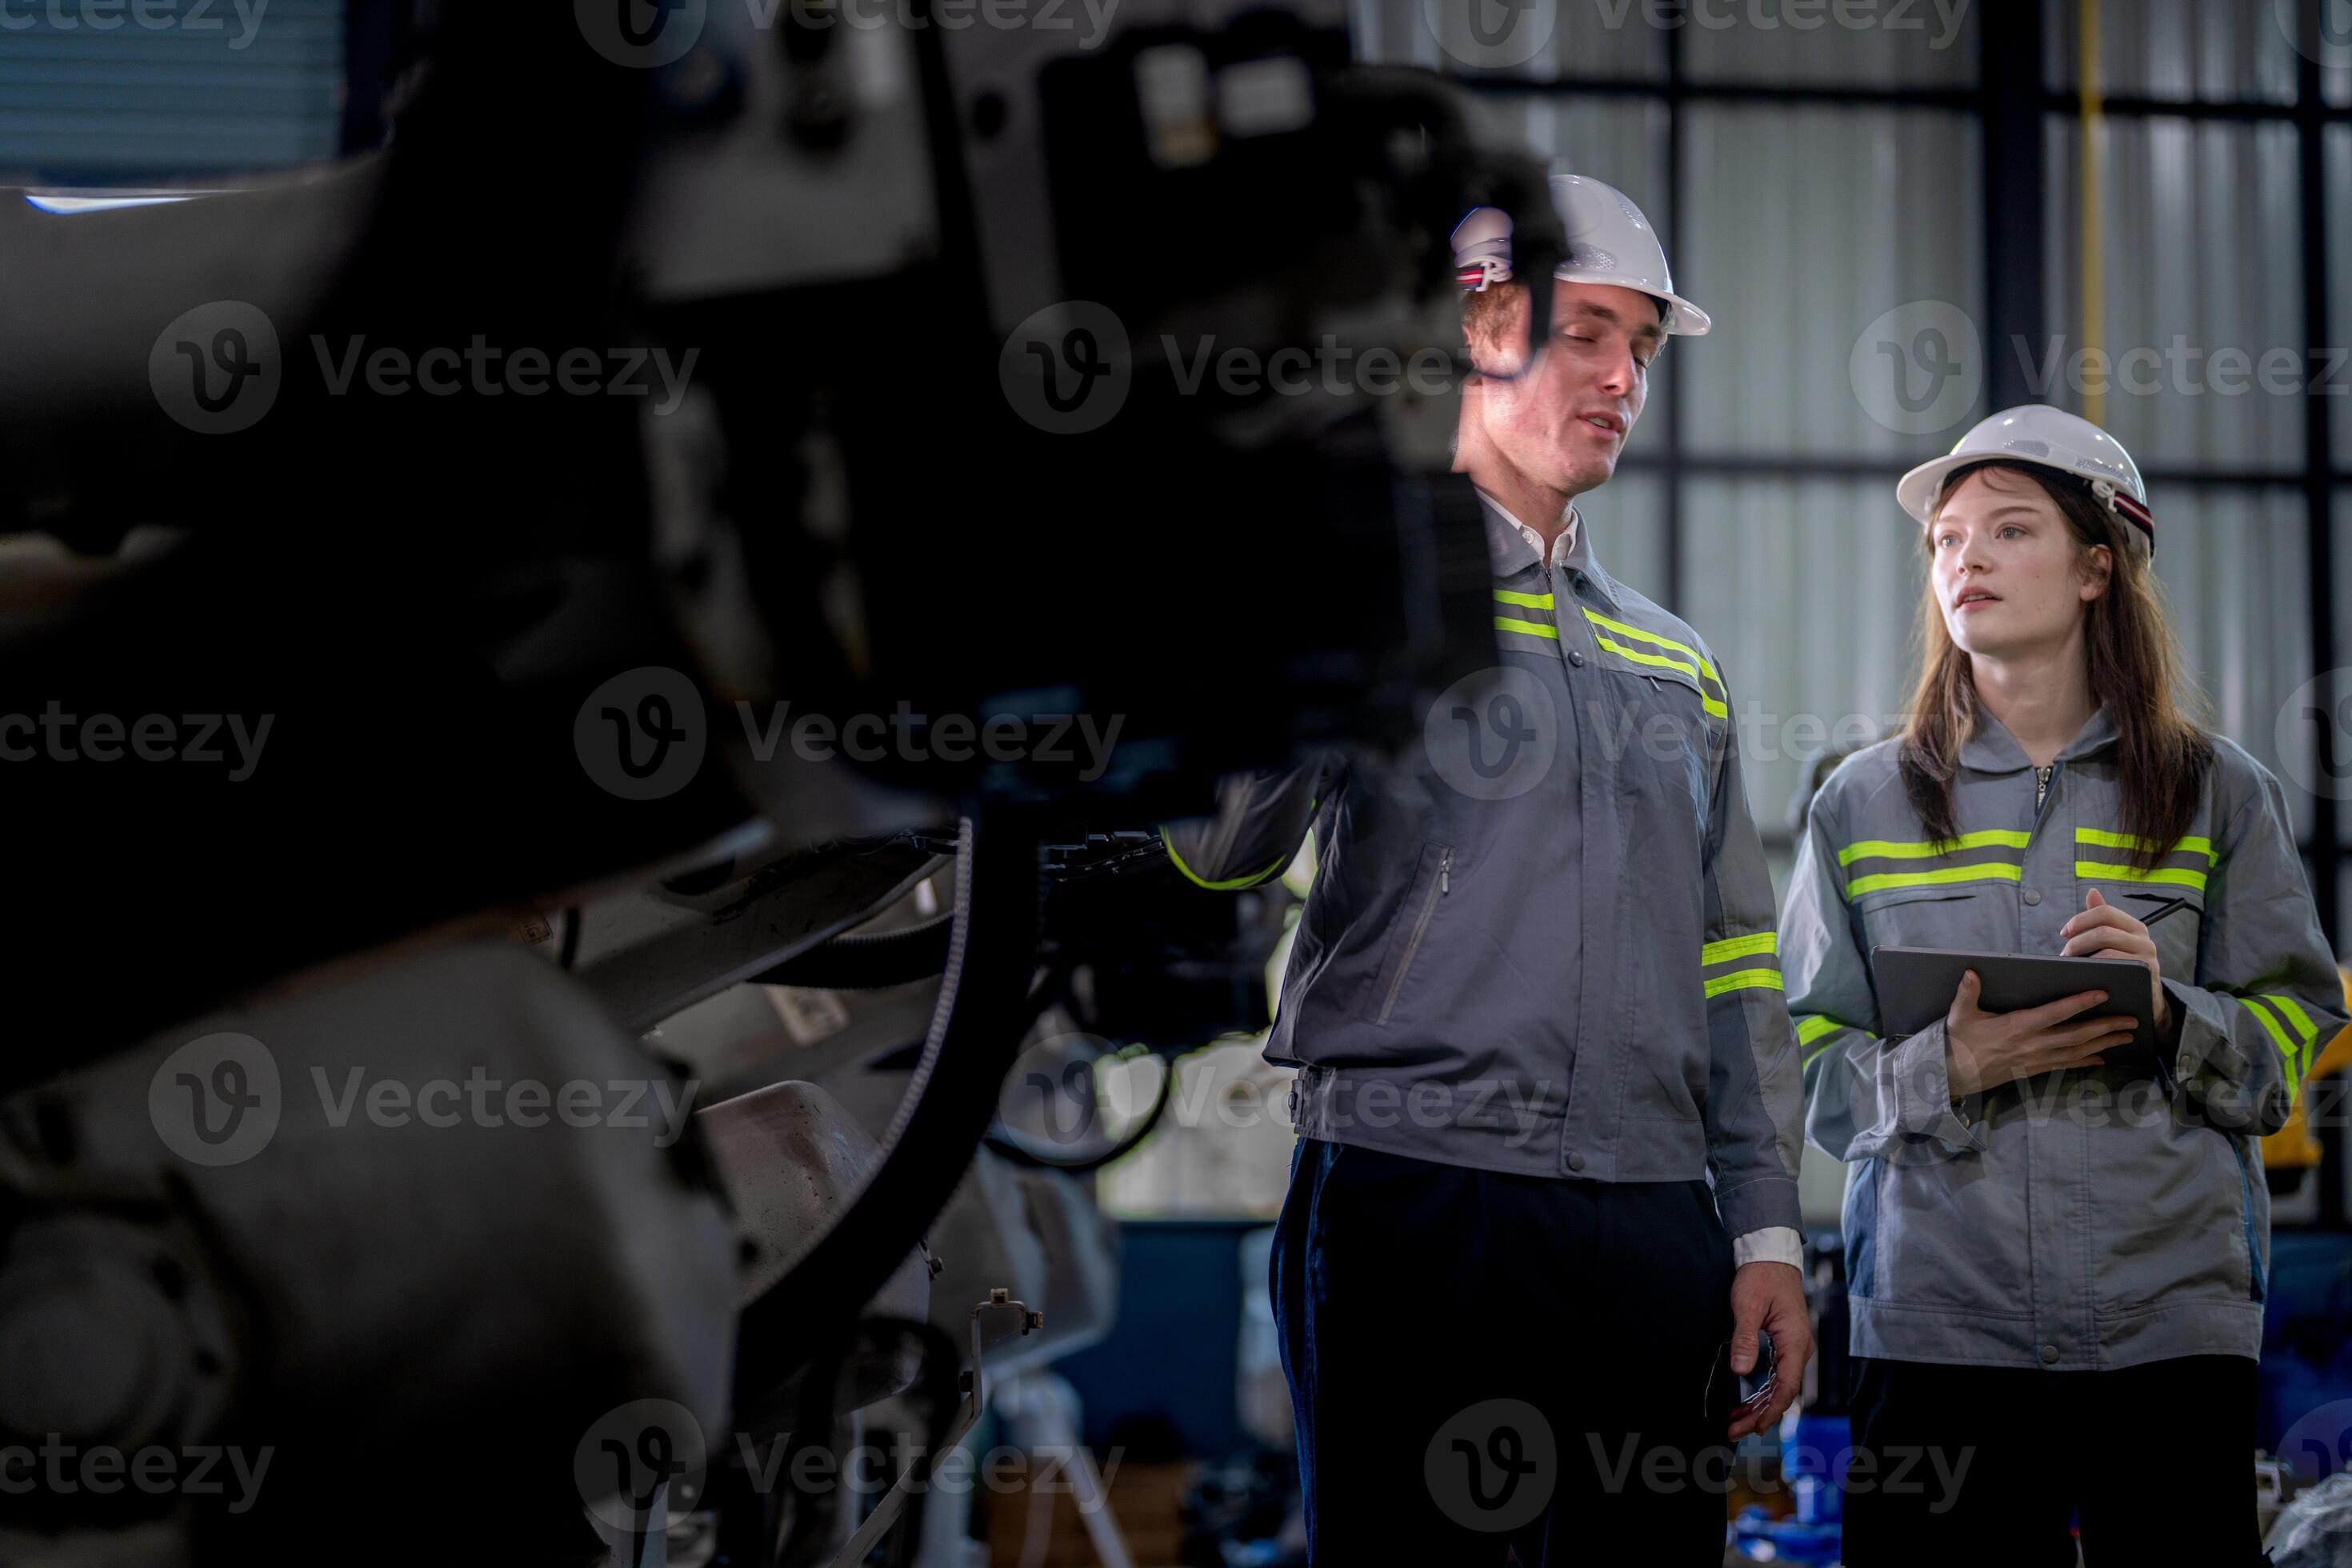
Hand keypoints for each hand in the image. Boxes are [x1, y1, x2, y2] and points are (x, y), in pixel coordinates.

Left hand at [1726, 1262, 1808, 1439]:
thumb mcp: (1747, 1306)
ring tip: (1735, 1423)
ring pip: (1779, 1386)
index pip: (1787, 1386)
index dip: (1772, 1410)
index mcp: (1794, 1341)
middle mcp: (1799, 1348)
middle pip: (1782, 1392)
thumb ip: (1745, 1338)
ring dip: (1759, 1406)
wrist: (1771, 1256)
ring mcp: (1793, 1347)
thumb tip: (1740, 1370)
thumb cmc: (1760, 1277)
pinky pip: (1776, 1376)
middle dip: (1760, 1415)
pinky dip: (1761, 1392)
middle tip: (1734, 1431)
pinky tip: (1746, 1404)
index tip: (1756, 1427)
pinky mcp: (1785, 1344)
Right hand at [1944, 969, 2136, 1098]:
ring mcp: (2036, 1059)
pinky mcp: (2035, 1069)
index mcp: (2017, 1026)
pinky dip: (2087, 1061)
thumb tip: (1971, 971)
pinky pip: (2067, 1065)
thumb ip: (1967, 992)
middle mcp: (2033, 1044)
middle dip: (2106, 1027)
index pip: (2055, 1013)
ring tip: (2126, 1036)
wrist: (1956, 1073)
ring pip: (2078, 1051)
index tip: (2101, 993)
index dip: (2079, 1003)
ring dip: (2104, 1044)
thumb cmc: (1959, 1041)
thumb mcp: (1959, 1015)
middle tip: (2131, 1019)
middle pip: (2077, 1035)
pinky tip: (2102, 1058)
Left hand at [2060, 887, 2168, 1030]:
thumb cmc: (2123, 963)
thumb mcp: (2116, 939)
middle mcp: (2145, 940)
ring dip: (2082, 959)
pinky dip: (2094, 972)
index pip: (2104, 912)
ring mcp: (2146, 960)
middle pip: (2102, 932)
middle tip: (2064, 954)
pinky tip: (2084, 976)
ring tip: (2071, 966)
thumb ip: (2102, 917)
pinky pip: (2114, 971)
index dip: (2080, 920)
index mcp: (2134, 926)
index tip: (2064, 932)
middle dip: (2077, 943)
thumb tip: (2092, 891)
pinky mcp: (2143, 978)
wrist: (2146, 995)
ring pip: (2106, 953)